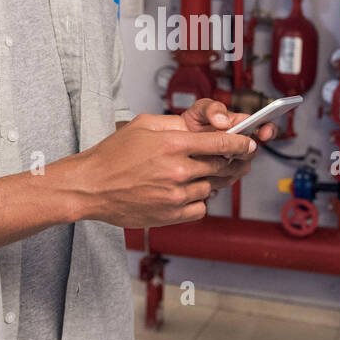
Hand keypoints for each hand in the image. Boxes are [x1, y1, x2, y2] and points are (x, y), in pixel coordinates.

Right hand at [72, 111, 257, 227]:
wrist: (90, 187)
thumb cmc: (113, 155)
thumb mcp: (144, 125)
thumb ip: (176, 125)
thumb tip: (205, 127)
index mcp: (173, 145)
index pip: (221, 144)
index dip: (240, 143)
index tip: (249, 144)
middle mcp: (177, 171)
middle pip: (221, 166)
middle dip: (231, 162)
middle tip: (232, 159)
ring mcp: (175, 195)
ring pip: (212, 188)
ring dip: (209, 181)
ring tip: (195, 175)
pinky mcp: (171, 215)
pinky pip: (200, 208)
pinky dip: (198, 201)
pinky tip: (185, 192)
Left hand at [180, 98, 276, 195]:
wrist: (176, 142)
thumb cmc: (191, 123)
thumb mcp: (199, 109)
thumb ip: (212, 109)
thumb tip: (224, 121)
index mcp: (241, 125)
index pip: (264, 127)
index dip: (269, 130)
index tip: (264, 132)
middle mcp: (240, 144)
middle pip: (252, 151)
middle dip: (241, 150)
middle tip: (226, 149)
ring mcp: (234, 161)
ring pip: (241, 168)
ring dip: (228, 164)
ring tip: (211, 157)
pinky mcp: (224, 176)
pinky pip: (227, 179)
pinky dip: (218, 175)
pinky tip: (206, 169)